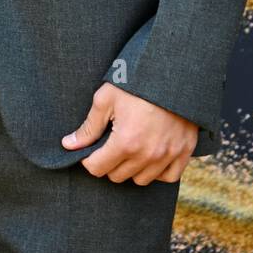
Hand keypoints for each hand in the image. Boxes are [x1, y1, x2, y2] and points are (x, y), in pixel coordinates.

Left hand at [61, 83, 198, 183]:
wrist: (173, 72)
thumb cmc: (136, 83)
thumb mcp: (106, 98)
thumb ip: (88, 127)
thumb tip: (68, 145)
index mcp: (126, 142)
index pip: (97, 168)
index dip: (89, 159)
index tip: (91, 149)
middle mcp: (148, 154)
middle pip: (117, 176)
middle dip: (109, 163)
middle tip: (110, 144)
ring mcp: (168, 155)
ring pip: (141, 180)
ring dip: (131, 168)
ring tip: (130, 148)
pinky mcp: (184, 151)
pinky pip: (169, 176)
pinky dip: (158, 171)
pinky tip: (150, 156)